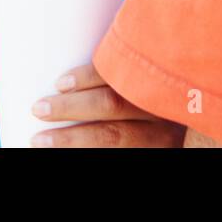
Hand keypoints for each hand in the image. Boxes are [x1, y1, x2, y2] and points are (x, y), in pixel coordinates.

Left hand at [29, 63, 186, 146]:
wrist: (182, 136)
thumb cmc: (147, 94)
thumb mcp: (143, 78)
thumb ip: (117, 69)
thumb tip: (65, 68)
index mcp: (159, 77)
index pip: (122, 71)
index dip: (90, 76)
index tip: (59, 82)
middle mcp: (164, 108)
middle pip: (114, 104)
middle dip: (71, 108)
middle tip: (38, 108)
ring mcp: (163, 137)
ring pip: (115, 137)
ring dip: (72, 139)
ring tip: (40, 140)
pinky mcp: (156, 153)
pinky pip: (119, 154)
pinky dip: (89, 153)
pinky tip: (64, 154)